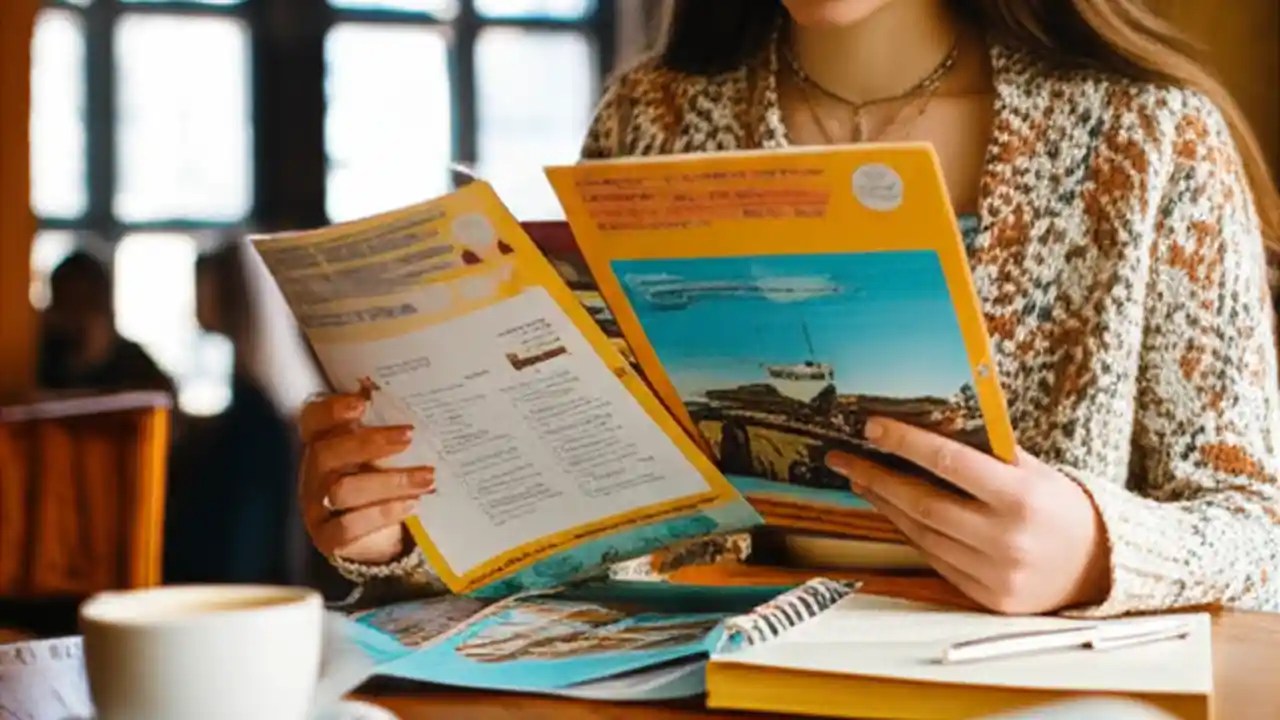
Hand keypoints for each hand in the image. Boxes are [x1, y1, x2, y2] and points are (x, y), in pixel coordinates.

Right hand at [299, 393, 434, 564]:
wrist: (380, 539)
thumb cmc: (381, 483)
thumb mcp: (381, 454)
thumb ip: (383, 429)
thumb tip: (408, 400)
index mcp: (322, 446)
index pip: (313, 421)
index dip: (331, 410)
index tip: (362, 402)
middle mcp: (313, 475)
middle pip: (327, 453)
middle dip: (371, 443)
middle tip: (409, 435)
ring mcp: (316, 508)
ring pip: (342, 491)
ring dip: (390, 482)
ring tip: (427, 477)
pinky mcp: (328, 538)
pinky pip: (348, 526)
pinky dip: (383, 513)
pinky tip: (411, 504)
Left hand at [826, 418, 1111, 614]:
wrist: (1100, 567)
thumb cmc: (1060, 507)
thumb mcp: (1033, 470)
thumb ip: (986, 452)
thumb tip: (926, 425)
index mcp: (1021, 497)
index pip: (950, 462)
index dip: (905, 443)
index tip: (871, 428)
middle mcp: (1006, 539)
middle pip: (924, 503)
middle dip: (877, 476)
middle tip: (844, 457)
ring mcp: (994, 573)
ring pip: (921, 533)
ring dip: (884, 504)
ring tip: (861, 479)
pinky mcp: (986, 597)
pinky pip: (934, 559)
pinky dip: (909, 532)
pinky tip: (892, 510)